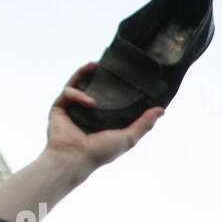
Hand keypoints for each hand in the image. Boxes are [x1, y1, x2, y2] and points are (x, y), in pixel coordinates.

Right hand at [45, 63, 162, 179]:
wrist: (75, 157)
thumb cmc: (102, 152)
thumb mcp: (129, 137)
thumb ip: (144, 124)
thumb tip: (162, 110)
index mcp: (102, 119)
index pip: (110, 99)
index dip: (116, 87)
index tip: (125, 74)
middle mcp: (87, 113)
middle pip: (92, 87)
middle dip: (98, 74)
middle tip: (108, 64)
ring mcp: (72, 109)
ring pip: (78, 84)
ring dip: (84, 73)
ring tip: (95, 65)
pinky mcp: (59, 107)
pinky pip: (68, 92)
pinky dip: (78, 94)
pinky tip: (90, 102)